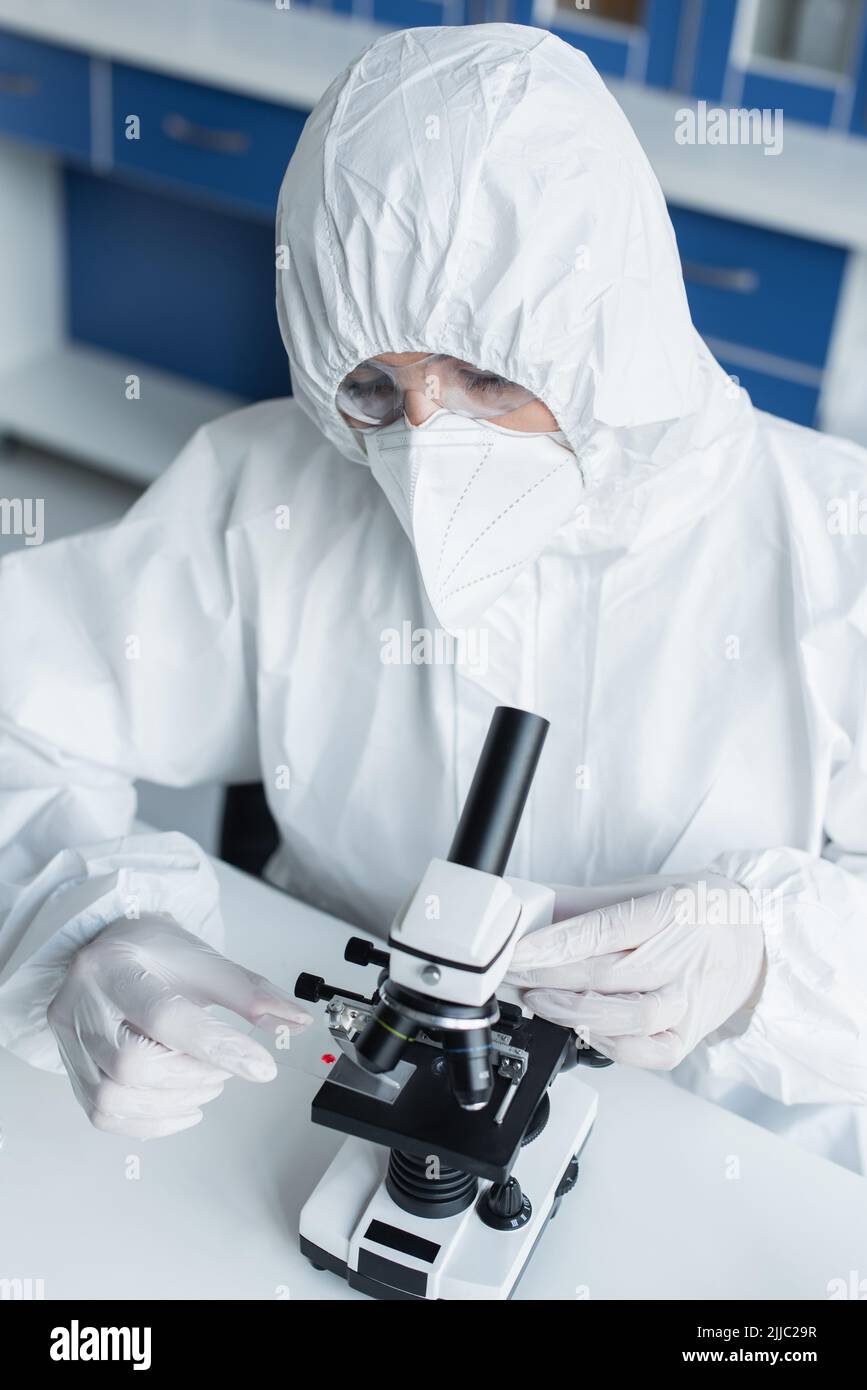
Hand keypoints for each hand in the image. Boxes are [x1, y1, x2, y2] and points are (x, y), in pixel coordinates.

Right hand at [47, 914, 312, 1136]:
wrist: (111, 948)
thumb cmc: (155, 953)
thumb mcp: (205, 961)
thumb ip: (250, 993)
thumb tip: (296, 1022)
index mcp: (115, 966)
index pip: (165, 1016)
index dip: (217, 1047)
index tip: (261, 1066)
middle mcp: (82, 1003)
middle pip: (131, 1064)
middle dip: (191, 1076)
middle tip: (223, 1069)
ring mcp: (70, 1040)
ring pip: (113, 1096)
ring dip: (173, 1102)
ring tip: (206, 1083)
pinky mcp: (72, 1069)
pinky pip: (104, 1114)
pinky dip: (151, 1122)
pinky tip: (184, 1107)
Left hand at [507, 881, 765, 1068]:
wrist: (756, 937)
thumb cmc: (697, 910)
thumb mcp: (645, 888)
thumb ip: (588, 902)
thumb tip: (532, 906)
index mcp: (671, 911)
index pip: (601, 931)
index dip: (551, 945)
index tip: (515, 952)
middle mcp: (684, 958)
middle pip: (606, 974)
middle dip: (547, 978)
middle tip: (511, 975)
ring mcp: (689, 1001)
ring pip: (628, 1017)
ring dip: (573, 1012)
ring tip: (538, 1002)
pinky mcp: (691, 1035)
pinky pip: (648, 1052)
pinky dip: (612, 1047)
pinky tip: (584, 1031)